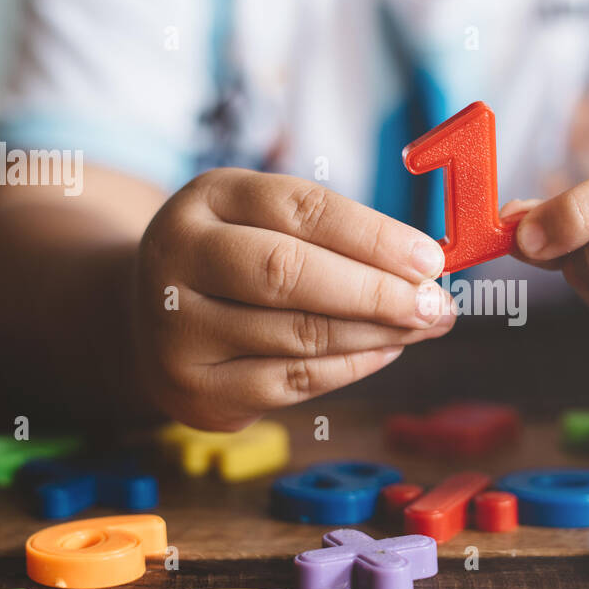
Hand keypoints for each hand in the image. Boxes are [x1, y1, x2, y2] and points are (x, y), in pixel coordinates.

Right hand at [133, 169, 453, 429]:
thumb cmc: (235, 260)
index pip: (300, 210)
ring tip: (424, 326)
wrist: (152, 319)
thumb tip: (424, 266)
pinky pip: (292, 381)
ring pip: (298, 334)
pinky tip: (386, 350)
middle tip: (436, 304)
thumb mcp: (264, 221)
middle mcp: (178, 259)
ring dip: (376, 333)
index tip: (430, 259)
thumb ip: (334, 234)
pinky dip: (350, 366)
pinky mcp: (196, 390)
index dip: (373, 236)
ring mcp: (179, 330)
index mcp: (206, 198)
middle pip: (289, 274)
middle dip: (376, 292)